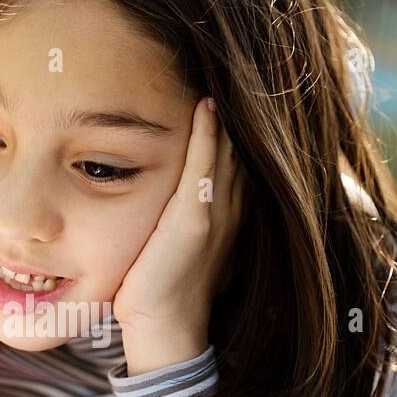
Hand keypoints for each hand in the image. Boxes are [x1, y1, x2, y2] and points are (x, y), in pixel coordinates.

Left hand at [112, 97, 245, 360]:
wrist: (163, 330)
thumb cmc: (157, 291)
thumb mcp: (174, 244)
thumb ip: (177, 215)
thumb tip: (159, 194)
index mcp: (226, 214)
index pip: (235, 156)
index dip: (234, 123)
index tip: (228, 86)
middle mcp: (230, 210)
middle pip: (238, 147)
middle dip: (237, 110)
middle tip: (233, 66)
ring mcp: (216, 215)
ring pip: (228, 151)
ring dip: (227, 113)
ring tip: (225, 72)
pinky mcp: (195, 221)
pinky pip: (206, 167)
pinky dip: (208, 135)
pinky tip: (207, 105)